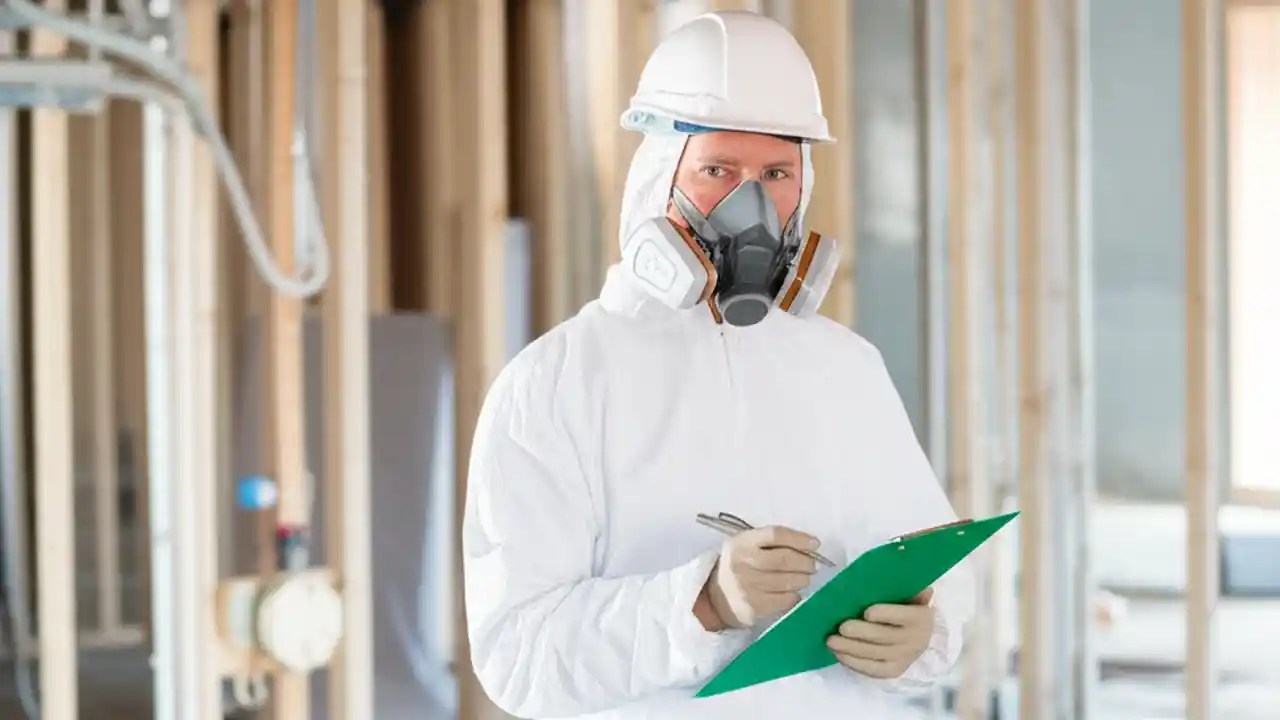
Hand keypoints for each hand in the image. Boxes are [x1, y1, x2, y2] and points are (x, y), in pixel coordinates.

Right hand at [697, 526, 819, 629]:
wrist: (717, 597)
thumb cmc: (739, 565)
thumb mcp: (745, 545)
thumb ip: (771, 541)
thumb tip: (808, 546)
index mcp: (742, 543)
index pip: (775, 535)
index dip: (799, 538)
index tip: (815, 544)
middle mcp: (743, 563)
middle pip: (784, 559)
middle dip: (806, 561)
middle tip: (812, 565)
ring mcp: (748, 587)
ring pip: (788, 581)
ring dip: (803, 579)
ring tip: (803, 578)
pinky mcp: (755, 607)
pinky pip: (785, 600)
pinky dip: (794, 596)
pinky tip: (791, 592)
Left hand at [827, 587, 935, 678]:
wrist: (920, 635)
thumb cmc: (908, 609)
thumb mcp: (912, 596)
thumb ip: (913, 591)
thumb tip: (924, 588)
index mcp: (919, 618)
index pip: (901, 616)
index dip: (884, 614)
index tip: (866, 612)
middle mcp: (914, 640)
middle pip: (882, 637)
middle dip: (859, 633)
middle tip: (840, 627)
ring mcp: (904, 658)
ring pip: (873, 654)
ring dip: (849, 648)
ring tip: (830, 641)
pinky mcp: (893, 671)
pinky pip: (871, 669)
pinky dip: (853, 663)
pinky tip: (838, 654)